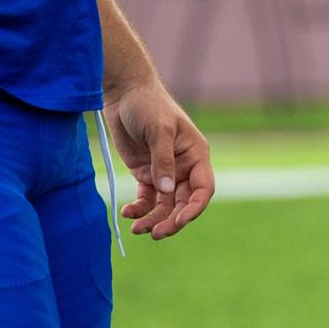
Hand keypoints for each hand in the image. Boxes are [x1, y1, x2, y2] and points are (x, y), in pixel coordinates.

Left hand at [105, 77, 214, 239]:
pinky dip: (138, 209)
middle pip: (183, 203)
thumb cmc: (149, 105)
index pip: (203, 189)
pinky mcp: (146, 174)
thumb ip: (163, 160)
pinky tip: (127, 212)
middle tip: (155, 233)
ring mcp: (164, 172)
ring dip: (153, 219)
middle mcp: (183, 167)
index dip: (194, 208)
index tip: (179, 221)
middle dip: (171, 220)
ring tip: (136, 228)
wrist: (125, 94)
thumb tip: (167, 190)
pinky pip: (146, 199)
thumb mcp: (159, 130)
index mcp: (196, 155)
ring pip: (164, 205)